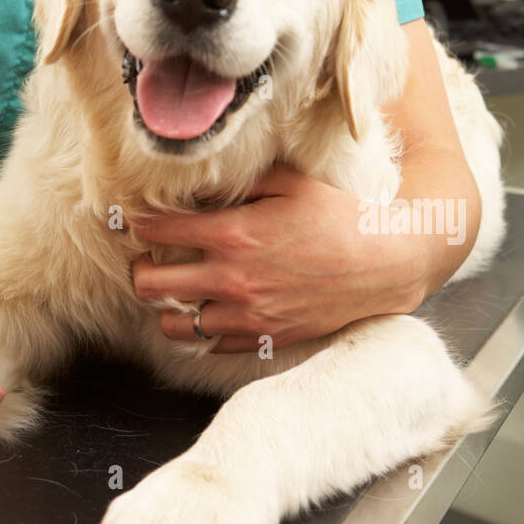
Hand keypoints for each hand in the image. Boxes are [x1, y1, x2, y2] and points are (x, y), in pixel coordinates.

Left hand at [129, 164, 424, 351]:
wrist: (383, 265)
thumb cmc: (339, 217)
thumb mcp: (290, 182)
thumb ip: (242, 180)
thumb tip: (203, 180)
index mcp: (234, 234)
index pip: (157, 231)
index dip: (141, 223)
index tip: (140, 220)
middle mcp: (232, 278)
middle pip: (149, 283)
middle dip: (141, 268)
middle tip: (150, 258)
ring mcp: (246, 314)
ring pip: (173, 323)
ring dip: (166, 305)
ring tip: (175, 290)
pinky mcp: (263, 338)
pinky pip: (210, 344)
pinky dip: (201, 329)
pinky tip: (208, 310)